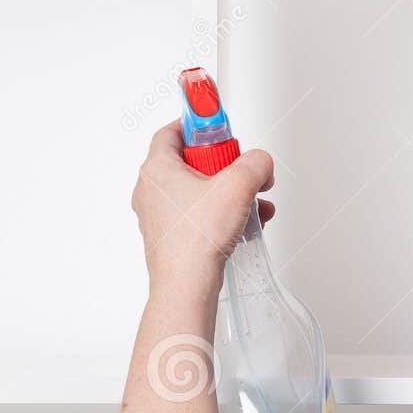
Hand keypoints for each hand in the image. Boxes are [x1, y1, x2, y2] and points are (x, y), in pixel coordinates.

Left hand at [132, 123, 273, 294]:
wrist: (186, 286)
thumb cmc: (196, 240)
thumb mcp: (237, 186)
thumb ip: (255, 163)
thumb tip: (260, 163)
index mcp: (157, 170)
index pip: (173, 131)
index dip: (198, 125)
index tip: (216, 125)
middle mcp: (152, 192)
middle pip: (191, 162)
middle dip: (225, 167)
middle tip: (240, 172)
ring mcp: (159, 217)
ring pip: (199, 192)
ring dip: (229, 194)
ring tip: (253, 203)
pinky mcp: (171, 238)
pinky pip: (199, 216)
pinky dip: (222, 216)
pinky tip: (246, 225)